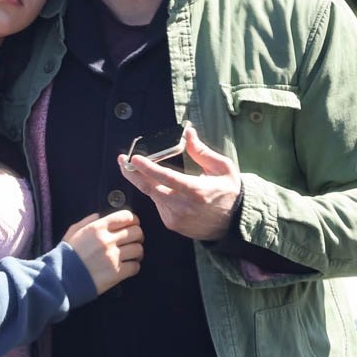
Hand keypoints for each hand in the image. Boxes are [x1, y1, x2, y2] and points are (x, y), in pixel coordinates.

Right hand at [62, 209, 142, 293]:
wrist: (61, 279)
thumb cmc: (66, 256)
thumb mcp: (73, 233)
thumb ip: (86, 221)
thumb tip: (99, 215)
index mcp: (97, 227)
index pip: (126, 216)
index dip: (133, 220)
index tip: (133, 225)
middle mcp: (107, 240)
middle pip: (137, 232)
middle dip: (138, 236)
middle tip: (134, 241)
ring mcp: (113, 257)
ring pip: (138, 249)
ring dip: (138, 252)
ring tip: (133, 255)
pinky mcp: (116, 273)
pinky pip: (135, 267)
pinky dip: (134, 267)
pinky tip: (129, 267)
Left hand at [118, 124, 240, 240]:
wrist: (234, 223)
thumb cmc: (229, 192)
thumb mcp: (222, 168)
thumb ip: (201, 151)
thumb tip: (188, 132)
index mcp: (196, 191)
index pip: (166, 178)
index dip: (147, 168)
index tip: (134, 158)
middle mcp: (183, 207)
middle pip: (150, 188)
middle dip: (133, 173)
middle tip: (123, 160)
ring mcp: (176, 218)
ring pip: (153, 196)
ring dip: (148, 182)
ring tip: (144, 169)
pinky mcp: (172, 224)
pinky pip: (159, 205)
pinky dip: (158, 194)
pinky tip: (165, 188)